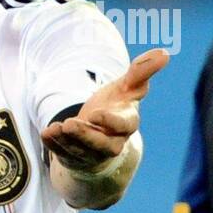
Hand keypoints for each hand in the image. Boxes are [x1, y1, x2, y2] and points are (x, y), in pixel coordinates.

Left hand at [40, 48, 169, 173]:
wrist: (102, 135)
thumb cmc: (117, 108)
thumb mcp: (127, 89)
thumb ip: (141, 72)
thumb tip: (165, 53)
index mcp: (127, 124)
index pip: (124, 126)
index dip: (110, 122)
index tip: (95, 113)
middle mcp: (112, 142)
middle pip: (102, 145)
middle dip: (85, 136)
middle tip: (69, 124)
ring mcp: (93, 154)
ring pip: (81, 151)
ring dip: (66, 141)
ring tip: (54, 128)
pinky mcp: (75, 159)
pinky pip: (64, 155)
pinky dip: (54, 146)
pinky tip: (47, 133)